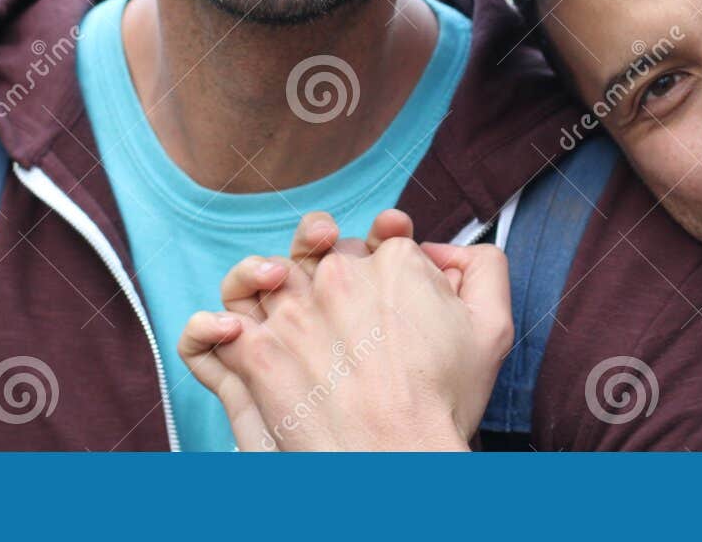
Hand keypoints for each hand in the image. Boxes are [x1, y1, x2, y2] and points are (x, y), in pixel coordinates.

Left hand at [180, 233, 511, 449]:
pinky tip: (229, 333)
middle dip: (324, 264)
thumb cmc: (444, 402)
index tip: (379, 285)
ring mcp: (290, 312)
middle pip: (319, 253)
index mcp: (392, 262)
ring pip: (261, 275)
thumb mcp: (492, 327)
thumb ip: (484, 269)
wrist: (397, 460)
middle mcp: (336, 275)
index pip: (376, 240)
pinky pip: (210, 332)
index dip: (379, 257)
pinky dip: (209, 330)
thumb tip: (451, 250)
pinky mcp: (254, 353)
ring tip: (272, 291)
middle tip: (335, 296)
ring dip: (260, 279)